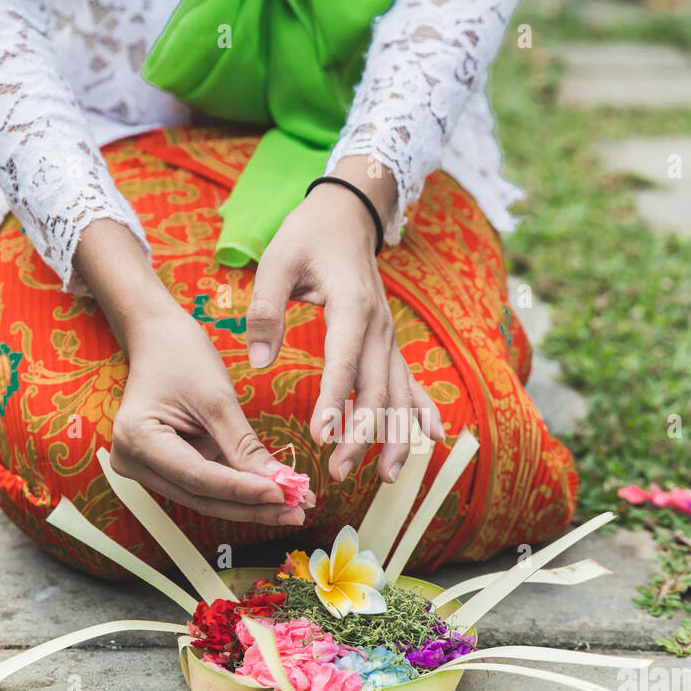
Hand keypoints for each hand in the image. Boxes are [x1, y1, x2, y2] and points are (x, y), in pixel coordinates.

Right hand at [74, 219, 312, 524]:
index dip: (243, 490)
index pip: (197, 477)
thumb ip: (243, 444)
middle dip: (252, 505)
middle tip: (297, 511)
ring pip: (205, 497)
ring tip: (294, 506)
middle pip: (201, 496)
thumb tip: (278, 483)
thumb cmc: (181, 356)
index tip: (283, 493)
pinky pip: (206, 486)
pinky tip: (274, 493)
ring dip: (251, 503)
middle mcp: (134, 461)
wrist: (158, 339)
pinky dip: (240, 490)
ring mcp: (147, 468)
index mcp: (137, 439)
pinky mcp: (165, 468)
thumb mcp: (216, 397)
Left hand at [244, 156, 445, 483]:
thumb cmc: (309, 236)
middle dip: (362, 434)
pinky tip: (430, 440)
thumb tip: (260, 360)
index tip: (320, 435)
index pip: (344, 361)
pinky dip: (420, 412)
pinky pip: (410, 382)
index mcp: (351, 305)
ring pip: (398, 393)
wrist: (349, 213)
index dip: (335, 401)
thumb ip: (266, 309)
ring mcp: (389, 337)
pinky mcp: (389, 344)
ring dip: (393, 436)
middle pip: (376, 388)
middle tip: (341, 470)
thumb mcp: (278, 260)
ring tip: (383, 476)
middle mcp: (379, 326)